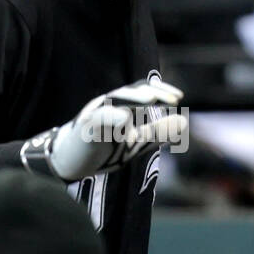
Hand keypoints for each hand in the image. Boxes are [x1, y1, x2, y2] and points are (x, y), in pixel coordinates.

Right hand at [21, 77, 187, 180]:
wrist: (70, 163)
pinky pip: (99, 118)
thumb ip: (157, 132)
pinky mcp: (85, 127)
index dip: (161, 90)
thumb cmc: (103, 148)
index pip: (142, 90)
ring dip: (134, 98)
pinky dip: (113, 118)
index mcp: (121, 106)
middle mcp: (108, 105)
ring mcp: (95, 113)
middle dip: (153, 93)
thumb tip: (184, 121)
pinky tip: (126, 123)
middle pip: (131, 92)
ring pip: (115, 100)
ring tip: (152, 100)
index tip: (179, 97)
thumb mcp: (136, 142)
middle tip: (173, 99)